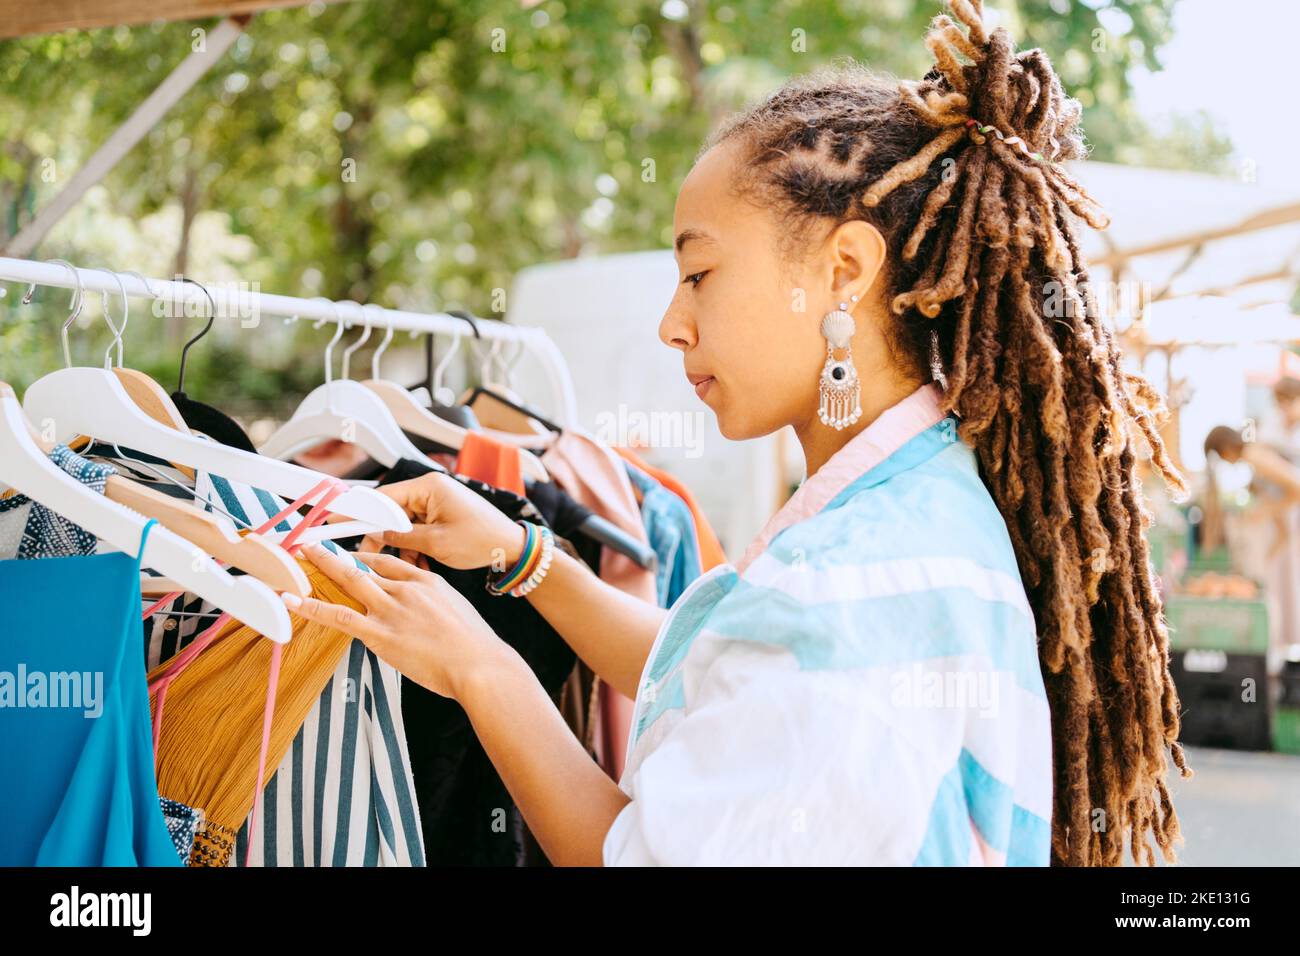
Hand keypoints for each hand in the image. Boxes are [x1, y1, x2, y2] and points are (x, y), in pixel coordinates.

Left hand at [284, 541, 517, 699]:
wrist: (479, 665)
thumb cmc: (474, 646)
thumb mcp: (456, 611)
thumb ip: (435, 605)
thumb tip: (423, 612)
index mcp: (427, 581)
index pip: (390, 561)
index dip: (366, 556)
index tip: (351, 555)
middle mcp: (406, 589)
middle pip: (364, 563)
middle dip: (336, 553)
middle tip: (312, 544)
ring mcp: (391, 610)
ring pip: (349, 581)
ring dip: (321, 566)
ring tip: (298, 557)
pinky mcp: (380, 634)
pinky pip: (339, 616)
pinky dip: (311, 606)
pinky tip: (291, 600)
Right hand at [358, 471, 525, 571]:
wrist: (513, 547)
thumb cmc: (483, 540)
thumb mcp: (437, 543)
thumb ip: (403, 537)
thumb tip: (376, 536)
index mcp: (429, 487)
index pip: (382, 496)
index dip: (357, 509)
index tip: (335, 518)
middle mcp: (431, 490)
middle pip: (390, 511)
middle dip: (382, 537)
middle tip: (369, 557)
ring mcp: (436, 502)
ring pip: (403, 524)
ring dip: (401, 547)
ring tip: (408, 566)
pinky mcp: (442, 516)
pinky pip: (417, 530)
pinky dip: (415, 547)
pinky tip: (419, 566)